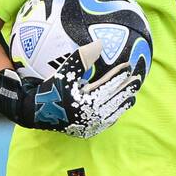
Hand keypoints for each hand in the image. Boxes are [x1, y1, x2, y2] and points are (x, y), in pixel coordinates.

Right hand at [0, 41, 141, 137]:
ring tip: (133, 92)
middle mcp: (92, 115)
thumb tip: (99, 44)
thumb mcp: (65, 73)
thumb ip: (82, 59)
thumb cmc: (51, 90)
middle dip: (127, 88)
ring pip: (114, 112)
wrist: (37, 113)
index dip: (119, 75)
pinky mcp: (90, 131)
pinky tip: (120, 107)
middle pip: (115, 99)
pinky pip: (108, 122)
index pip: (108, 85)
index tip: (128, 66)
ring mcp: (92, 125)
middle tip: (138, 78)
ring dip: (124, 101)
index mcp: (87, 101)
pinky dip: (115, 113)